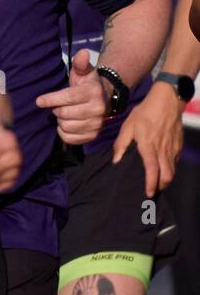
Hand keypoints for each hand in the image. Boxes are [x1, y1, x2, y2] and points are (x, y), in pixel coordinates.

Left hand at [35, 50, 106, 144]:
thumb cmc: (87, 84)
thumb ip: (80, 63)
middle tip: (58, 106)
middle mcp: (98, 109)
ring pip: (66, 126)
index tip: (39, 101)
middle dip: (56, 109)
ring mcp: (97, 125)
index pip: (68, 98)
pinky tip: (66, 124)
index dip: (51, 99)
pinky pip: (69, 138)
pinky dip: (63, 132)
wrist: (104, 100)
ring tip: (64, 114)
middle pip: (64, 114)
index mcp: (94, 92)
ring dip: (60, 120)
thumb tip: (82, 52)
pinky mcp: (93, 136)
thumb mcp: (84, 72)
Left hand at [113, 80, 182, 196]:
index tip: (148, 193)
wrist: (167, 101)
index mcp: (149, 147)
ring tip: (158, 184)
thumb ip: (121, 145)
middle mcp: (163, 151)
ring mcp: (173, 148)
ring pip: (173, 170)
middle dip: (161, 186)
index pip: (152, 171)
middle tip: (153, 191)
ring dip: (166, 179)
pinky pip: (176, 162)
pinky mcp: (179, 145)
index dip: (151, 184)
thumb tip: (116, 161)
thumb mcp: (127, 126)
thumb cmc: (145, 113)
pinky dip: (171, 169)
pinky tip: (164, 169)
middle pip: (167, 175)